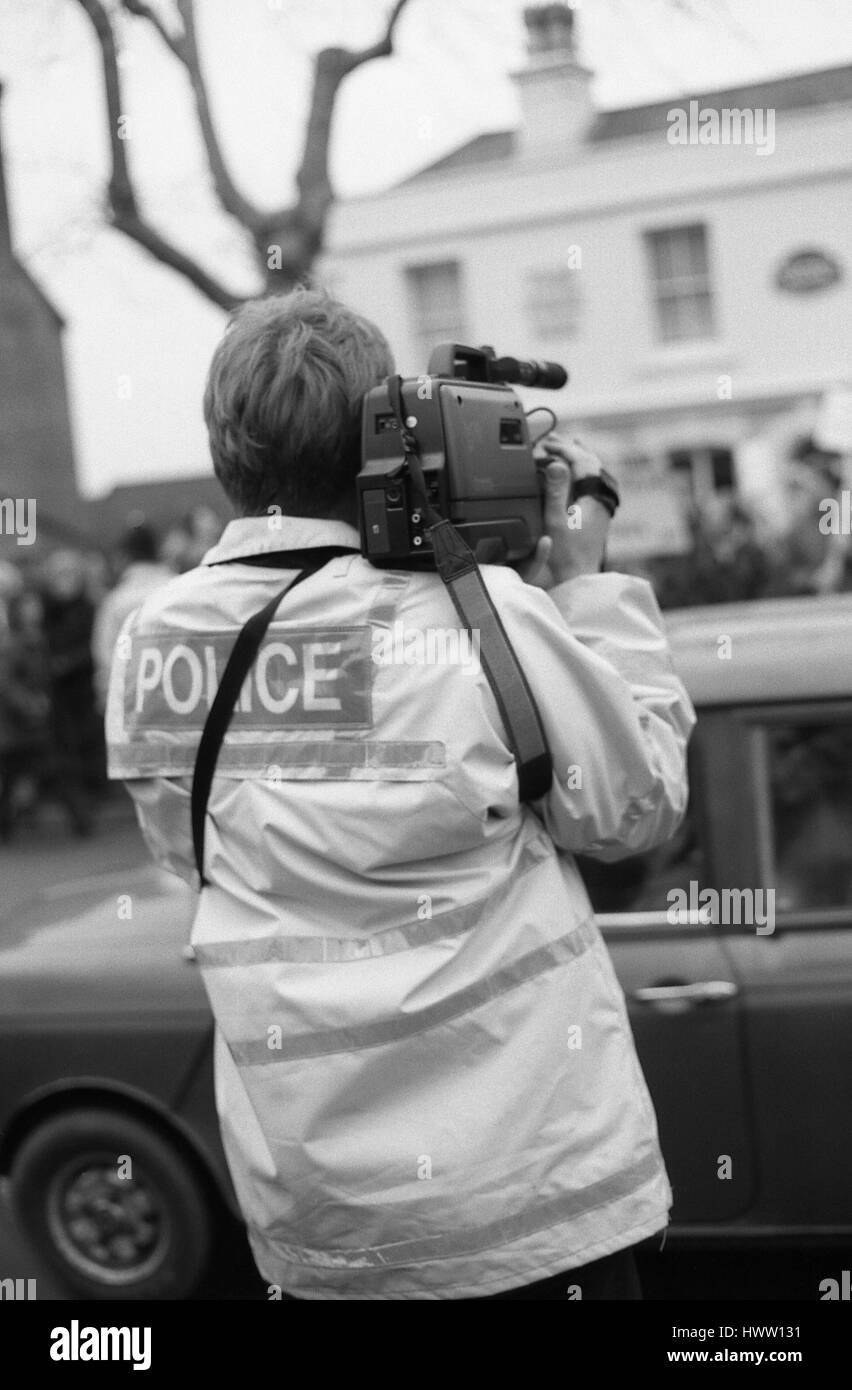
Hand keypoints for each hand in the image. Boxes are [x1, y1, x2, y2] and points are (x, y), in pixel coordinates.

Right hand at [520, 435, 614, 588]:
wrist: (578, 578)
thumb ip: (555, 490)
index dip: (563, 448)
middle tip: (552, 440)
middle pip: (591, 463)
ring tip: (568, 446)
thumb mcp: (555, 520)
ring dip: (579, 458)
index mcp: (593, 496)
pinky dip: (583, 472)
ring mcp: (601, 506)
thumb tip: (556, 464)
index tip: (545, 444)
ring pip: (595, 472)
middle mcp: (601, 498)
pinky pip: (593, 483)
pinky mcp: (598, 513)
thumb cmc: (565, 554)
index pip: (581, 460)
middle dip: (571, 449)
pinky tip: (574, 474)